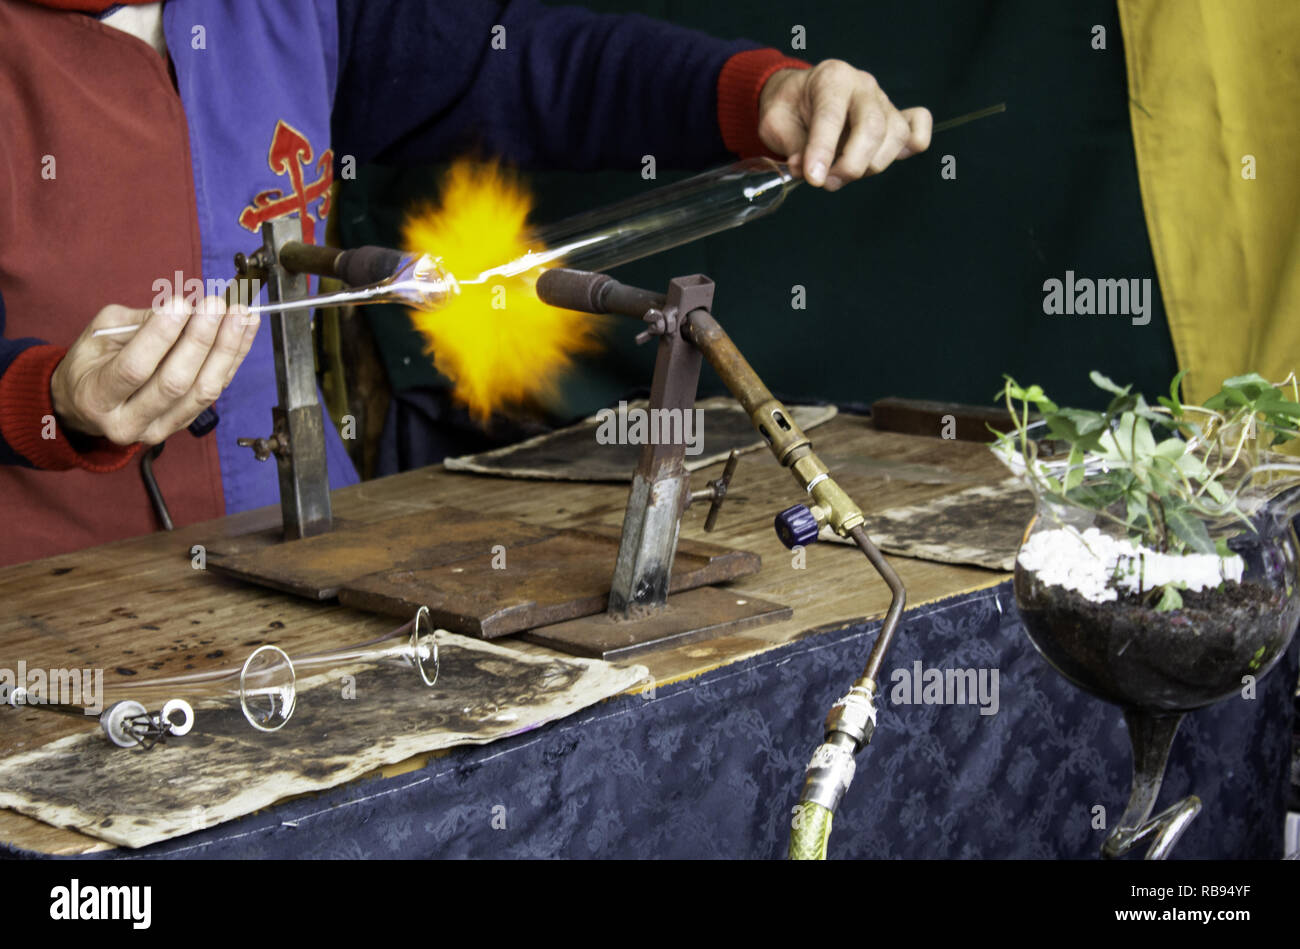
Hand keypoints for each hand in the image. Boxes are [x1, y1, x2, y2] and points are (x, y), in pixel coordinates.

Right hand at [50, 296, 258, 445]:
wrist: (88, 406)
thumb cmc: (92, 363)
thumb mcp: (100, 334)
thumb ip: (139, 323)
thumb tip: (186, 309)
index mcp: (96, 397)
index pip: (134, 369)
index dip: (160, 336)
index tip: (181, 303)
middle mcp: (128, 422)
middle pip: (175, 383)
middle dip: (200, 340)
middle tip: (216, 305)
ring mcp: (159, 428)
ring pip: (202, 391)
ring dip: (226, 349)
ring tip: (240, 315)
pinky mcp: (184, 423)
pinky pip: (215, 390)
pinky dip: (234, 358)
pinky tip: (246, 329)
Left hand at [757, 60, 931, 190]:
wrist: (800, 96)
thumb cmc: (789, 107)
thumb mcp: (774, 122)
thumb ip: (791, 146)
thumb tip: (804, 169)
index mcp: (831, 78)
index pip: (832, 115)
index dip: (822, 150)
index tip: (813, 178)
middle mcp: (863, 85)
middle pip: (873, 126)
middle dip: (851, 164)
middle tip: (827, 182)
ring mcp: (884, 101)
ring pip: (896, 135)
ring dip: (871, 165)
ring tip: (841, 175)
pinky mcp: (897, 118)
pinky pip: (918, 129)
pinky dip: (910, 146)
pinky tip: (881, 156)